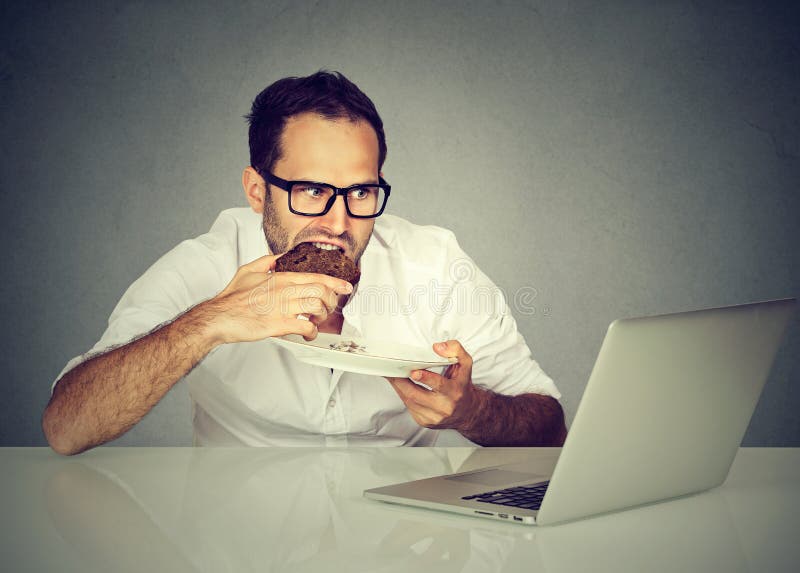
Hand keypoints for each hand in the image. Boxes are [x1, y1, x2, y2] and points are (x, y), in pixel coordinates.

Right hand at [203, 254, 352, 343]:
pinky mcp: (277, 324)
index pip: (314, 277)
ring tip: (317, 320)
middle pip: (320, 290)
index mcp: (279, 278)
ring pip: (316, 306)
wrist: (218, 317)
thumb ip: (267, 261)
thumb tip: (280, 256)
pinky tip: (308, 333)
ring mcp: (281, 307)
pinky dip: (312, 331)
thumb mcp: (248, 271)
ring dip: (322, 315)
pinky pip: (305, 325)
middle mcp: (283, 290)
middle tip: (329, 308)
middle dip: (331, 300)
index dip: (334, 282)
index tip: (346, 287)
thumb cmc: (232, 297)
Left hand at [386, 340, 482, 430]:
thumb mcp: (464, 364)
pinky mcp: (425, 422)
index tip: (414, 372)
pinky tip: (400, 385)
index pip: (439, 385)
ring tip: (391, 375)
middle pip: (416, 395)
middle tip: (390, 370)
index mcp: (455, 392)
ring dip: (398, 387)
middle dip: (400, 381)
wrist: (467, 412)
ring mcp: (433, 417)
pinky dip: (402, 394)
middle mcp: (444, 407)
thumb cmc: (462, 386)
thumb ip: (456, 350)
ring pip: (409, 401)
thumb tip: (437, 347)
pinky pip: (409, 407)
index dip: (425, 378)